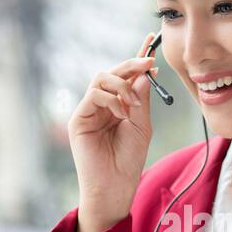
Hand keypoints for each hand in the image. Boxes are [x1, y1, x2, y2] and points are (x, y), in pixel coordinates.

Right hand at [68, 33, 160, 231]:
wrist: (115, 187)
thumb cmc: (129, 160)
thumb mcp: (141, 125)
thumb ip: (142, 99)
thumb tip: (146, 71)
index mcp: (118, 105)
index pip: (126, 77)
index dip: (137, 60)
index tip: (153, 44)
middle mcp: (101, 105)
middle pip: (112, 72)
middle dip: (131, 64)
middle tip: (148, 63)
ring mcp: (88, 110)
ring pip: (100, 78)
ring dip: (121, 84)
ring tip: (133, 104)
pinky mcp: (78, 119)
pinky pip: (93, 94)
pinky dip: (111, 98)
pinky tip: (121, 112)